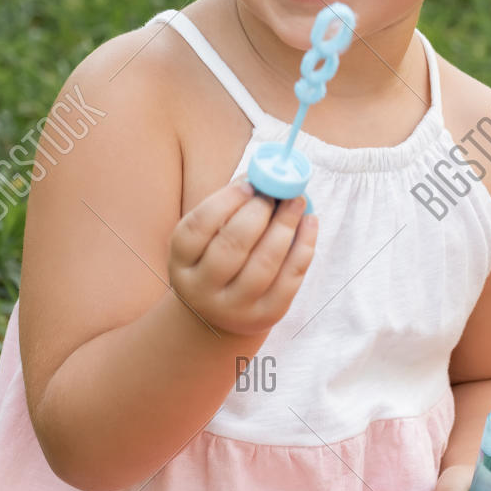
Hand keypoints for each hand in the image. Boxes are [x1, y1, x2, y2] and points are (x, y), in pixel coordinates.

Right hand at [168, 176, 317, 336]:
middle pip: (232, 246)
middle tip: (278, 190)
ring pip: (264, 263)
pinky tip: (309, 222)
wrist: (219, 315)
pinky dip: (304, 246)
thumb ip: (229, 204)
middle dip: (259, 212)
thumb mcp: (209, 235)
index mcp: (181, 262)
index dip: (225, 202)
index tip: (251, 185)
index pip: (197, 228)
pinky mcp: (266, 315)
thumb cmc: (216, 258)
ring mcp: (234, 307)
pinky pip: (290, 278)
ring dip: (285, 225)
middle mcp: (202, 289)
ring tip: (297, 201)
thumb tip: (260, 174)